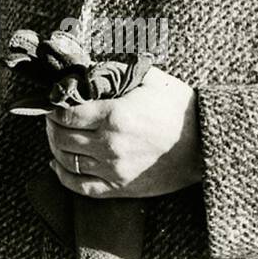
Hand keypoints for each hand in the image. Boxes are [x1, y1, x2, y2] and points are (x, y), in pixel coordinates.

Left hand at [45, 67, 202, 198]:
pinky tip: (57, 164)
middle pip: (61, 136)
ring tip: (56, 135)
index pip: (65, 113)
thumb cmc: (178, 108)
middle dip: (51, 125)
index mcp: (114, 115)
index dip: (53, 106)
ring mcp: (114, 169)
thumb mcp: (148, 78)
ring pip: (66, 160)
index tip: (54, 100)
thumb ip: (113, 72)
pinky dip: (63, 175)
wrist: (206, 144)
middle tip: (52, 116)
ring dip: (54, 146)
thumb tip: (86, 70)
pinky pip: (80, 186)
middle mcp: (109, 145)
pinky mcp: (120, 188)